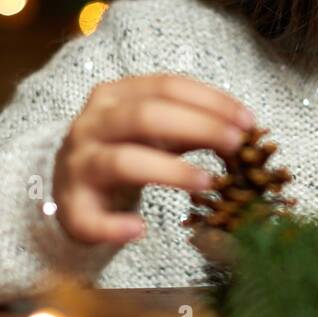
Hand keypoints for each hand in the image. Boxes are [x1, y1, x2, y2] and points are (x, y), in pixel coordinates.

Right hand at [52, 74, 254, 244]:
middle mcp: (92, 124)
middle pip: (146, 116)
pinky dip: (114, 226)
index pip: (166, 86)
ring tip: (207, 183)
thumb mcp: (155, 132)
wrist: (71, 187)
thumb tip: (240, 129)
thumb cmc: (124, 152)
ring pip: (123, 161)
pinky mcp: (70, 207)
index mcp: (114, 97)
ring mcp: (78, 164)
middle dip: (198, 127)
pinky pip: (90, 219)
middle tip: (237, 144)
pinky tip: (138, 230)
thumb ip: (192, 127)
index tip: (246, 120)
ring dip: (170, 171)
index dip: (210, 101)